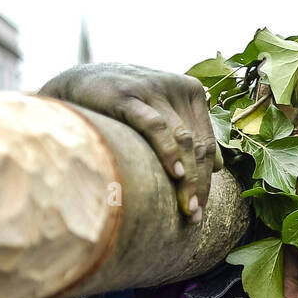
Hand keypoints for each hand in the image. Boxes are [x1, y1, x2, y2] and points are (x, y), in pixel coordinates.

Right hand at [40, 64, 221, 219]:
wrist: (78, 82)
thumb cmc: (123, 105)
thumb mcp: (161, 115)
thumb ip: (190, 135)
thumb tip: (219, 166)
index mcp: (192, 91)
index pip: (206, 142)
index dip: (207, 178)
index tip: (202, 208)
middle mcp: (176, 87)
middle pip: (197, 144)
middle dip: (199, 183)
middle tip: (195, 215)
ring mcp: (153, 90)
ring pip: (182, 139)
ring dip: (187, 178)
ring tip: (187, 207)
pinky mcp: (128, 96)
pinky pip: (155, 126)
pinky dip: (168, 151)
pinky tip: (175, 174)